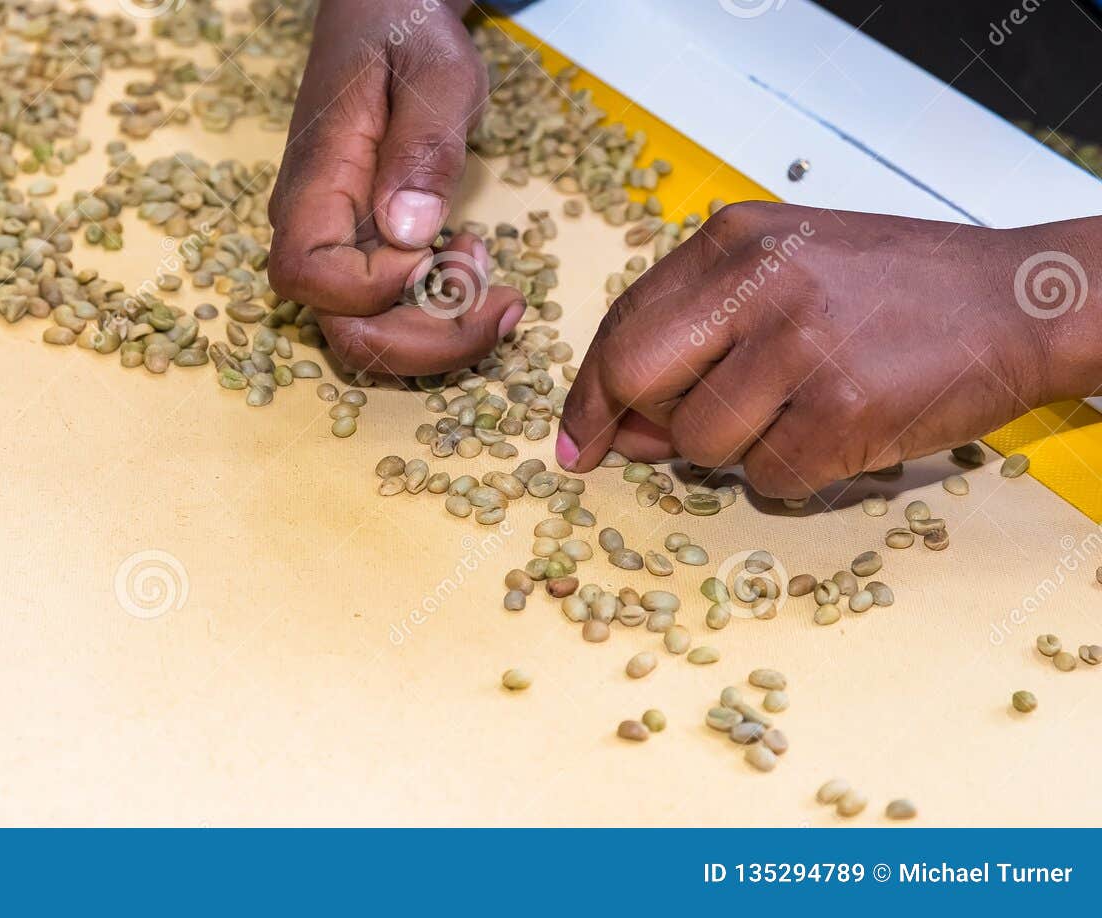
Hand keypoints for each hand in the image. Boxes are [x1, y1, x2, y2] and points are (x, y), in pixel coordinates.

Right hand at [266, 0, 523, 376]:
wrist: (385, 16)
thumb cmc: (404, 33)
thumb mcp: (435, 72)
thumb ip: (424, 146)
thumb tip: (410, 231)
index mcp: (314, 183)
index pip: (309, 275)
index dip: (372, 288)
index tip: (435, 252)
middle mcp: (313, 230)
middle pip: (344, 331)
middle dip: (429, 339)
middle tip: (502, 299)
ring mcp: (339, 248)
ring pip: (371, 335)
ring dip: (443, 332)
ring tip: (490, 271)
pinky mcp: (367, 254)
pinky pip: (392, 314)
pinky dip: (442, 315)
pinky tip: (475, 268)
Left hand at [556, 201, 1095, 497]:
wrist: (1021, 299)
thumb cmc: (897, 286)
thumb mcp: (787, 263)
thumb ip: (699, 326)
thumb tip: (620, 424)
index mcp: (734, 241)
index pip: (623, 326)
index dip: (588, 394)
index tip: (575, 440)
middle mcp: (759, 286)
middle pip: (635, 379)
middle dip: (635, 425)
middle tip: (646, 446)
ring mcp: (800, 350)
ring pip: (700, 443)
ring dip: (736, 449)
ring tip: (799, 408)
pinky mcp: (842, 414)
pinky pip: (769, 479)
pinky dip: (793, 474)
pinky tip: (836, 431)